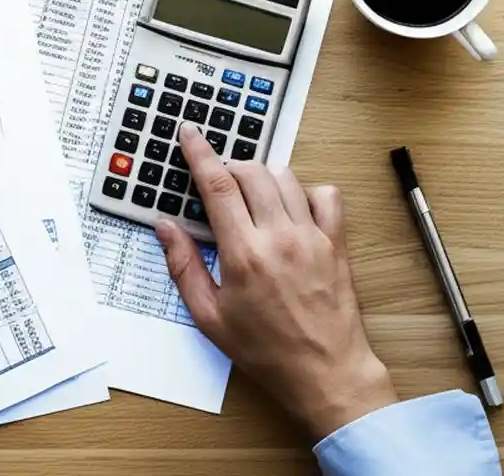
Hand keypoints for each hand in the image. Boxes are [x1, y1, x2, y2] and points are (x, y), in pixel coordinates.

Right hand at [155, 124, 397, 438]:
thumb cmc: (266, 351)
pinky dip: (308, 191)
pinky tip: (294, 209)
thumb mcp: (210, 317)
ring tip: (252, 196)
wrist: (325, 372)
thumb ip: (184, 267)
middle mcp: (279, 236)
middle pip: (251, 172)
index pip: (217, 185)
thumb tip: (165, 227)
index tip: (189, 133)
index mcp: (243, 253)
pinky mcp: (337, 243)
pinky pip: (326, 195)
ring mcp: (312, 236)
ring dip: (264, 176)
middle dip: (230, 166)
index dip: (200, 152)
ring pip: (286, 177)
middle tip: (219, 182)